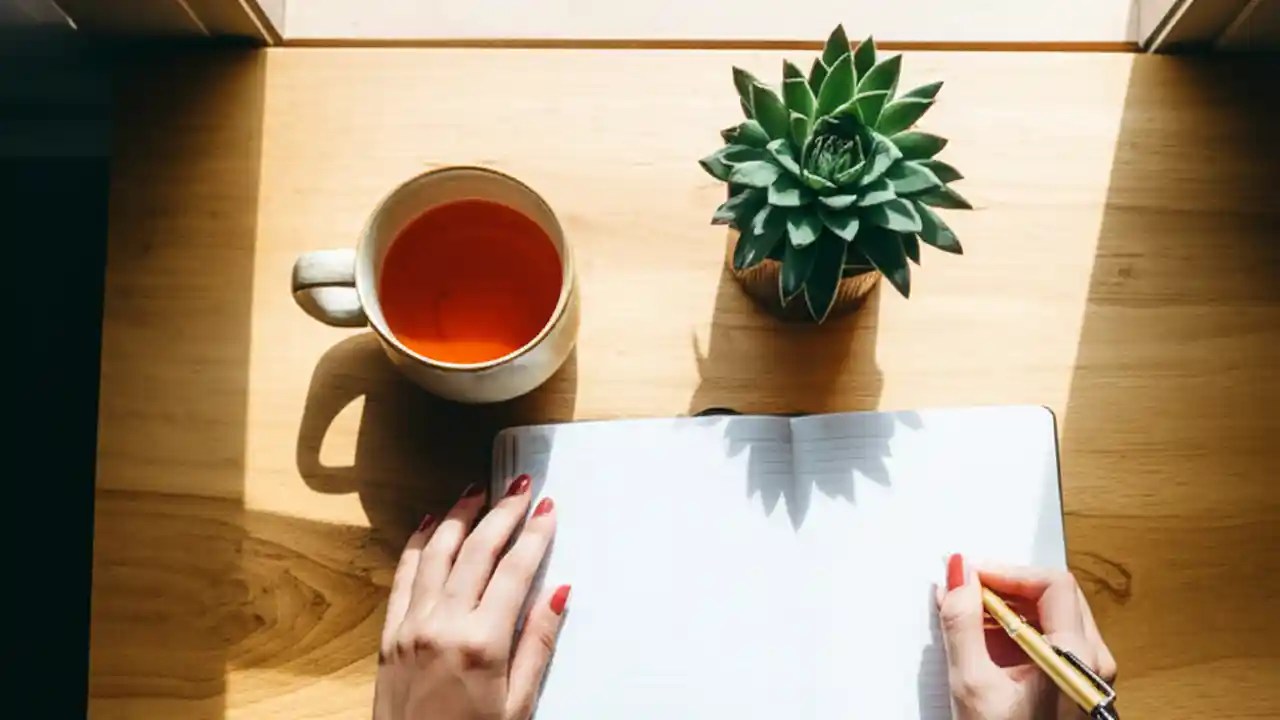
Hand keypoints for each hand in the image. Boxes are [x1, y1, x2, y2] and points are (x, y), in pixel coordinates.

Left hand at [374, 475, 569, 719]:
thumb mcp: (518, 703)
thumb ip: (538, 644)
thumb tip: (560, 592)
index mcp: (483, 643)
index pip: (515, 571)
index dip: (534, 535)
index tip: (547, 508)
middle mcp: (444, 625)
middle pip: (478, 551)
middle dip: (502, 513)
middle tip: (519, 487)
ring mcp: (412, 626)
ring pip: (437, 553)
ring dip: (459, 518)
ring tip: (477, 493)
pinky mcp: (389, 634)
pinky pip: (403, 576)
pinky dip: (417, 545)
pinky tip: (428, 524)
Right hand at [936, 555, 1116, 719]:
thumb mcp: (972, 684)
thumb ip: (962, 623)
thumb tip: (959, 573)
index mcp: (1076, 657)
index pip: (1051, 584)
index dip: (1007, 572)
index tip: (970, 574)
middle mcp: (1094, 662)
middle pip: (1056, 596)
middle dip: (1007, 588)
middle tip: (968, 591)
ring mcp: (1090, 674)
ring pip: (1055, 616)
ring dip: (1011, 610)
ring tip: (970, 620)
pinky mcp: (1078, 685)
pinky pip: (1055, 640)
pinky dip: (1020, 633)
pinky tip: (987, 645)